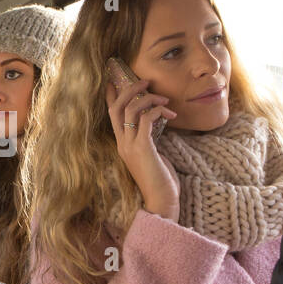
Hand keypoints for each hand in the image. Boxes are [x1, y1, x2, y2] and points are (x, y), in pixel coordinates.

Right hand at [106, 79, 178, 220]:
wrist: (160, 203)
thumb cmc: (160, 181)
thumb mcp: (152, 155)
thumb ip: (150, 139)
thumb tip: (157, 122)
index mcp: (122, 144)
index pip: (112, 115)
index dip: (112, 96)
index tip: (115, 80)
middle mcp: (122, 143)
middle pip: (117, 108)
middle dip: (129, 90)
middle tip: (145, 82)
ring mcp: (130, 146)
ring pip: (131, 110)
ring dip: (149, 99)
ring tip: (165, 99)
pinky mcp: (143, 148)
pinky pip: (146, 119)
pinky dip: (157, 110)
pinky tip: (170, 113)